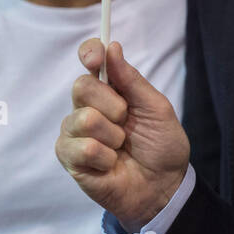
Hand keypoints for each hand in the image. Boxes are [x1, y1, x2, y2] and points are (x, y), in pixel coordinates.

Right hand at [55, 38, 189, 230]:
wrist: (164, 186)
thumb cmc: (161, 146)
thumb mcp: (156, 108)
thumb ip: (132, 80)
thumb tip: (112, 47)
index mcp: (110, 89)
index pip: (90, 59)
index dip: (89, 52)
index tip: (96, 57)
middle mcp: (88, 105)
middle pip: (81, 86)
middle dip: (113, 105)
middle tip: (126, 121)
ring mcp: (75, 131)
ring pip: (83, 118)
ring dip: (112, 136)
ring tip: (121, 148)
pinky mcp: (69, 157)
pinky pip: (81, 148)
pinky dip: (104, 157)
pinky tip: (110, 164)